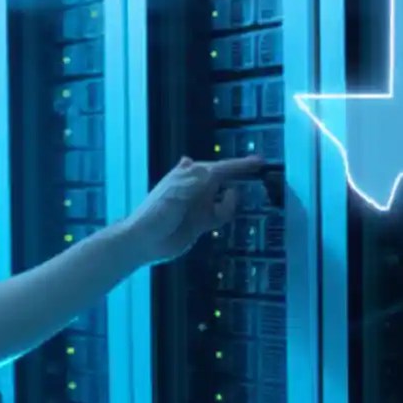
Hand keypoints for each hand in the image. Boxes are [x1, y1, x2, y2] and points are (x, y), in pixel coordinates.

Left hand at [120, 154, 264, 265]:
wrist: (144, 241)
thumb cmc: (157, 211)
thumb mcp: (177, 192)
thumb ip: (198, 182)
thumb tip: (217, 172)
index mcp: (189, 175)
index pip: (219, 167)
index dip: (239, 165)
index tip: (259, 162)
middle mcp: (196, 187)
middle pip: (224, 180)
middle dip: (238, 179)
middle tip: (257, 179)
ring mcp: (200, 205)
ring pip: (225, 199)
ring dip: (229, 202)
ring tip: (222, 208)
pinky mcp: (201, 223)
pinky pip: (221, 215)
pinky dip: (225, 213)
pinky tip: (220, 215)